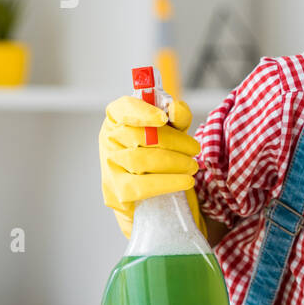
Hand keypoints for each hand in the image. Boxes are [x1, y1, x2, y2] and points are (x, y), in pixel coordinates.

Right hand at [99, 94, 205, 238]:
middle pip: (138, 136)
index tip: (163, 118)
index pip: (123, 109)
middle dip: (173, 142)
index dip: (142, 112)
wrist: (158, 196)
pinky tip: (186, 181)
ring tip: (192, 166)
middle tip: (194, 149)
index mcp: (118, 119)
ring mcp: (110, 167)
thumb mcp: (174, 132)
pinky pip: (141, 186)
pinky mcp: (116, 193)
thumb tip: (175, 108)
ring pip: (140, 160)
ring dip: (173, 162)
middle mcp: (108, 140)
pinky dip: (168, 182)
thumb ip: (177, 117)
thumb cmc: (164, 154)